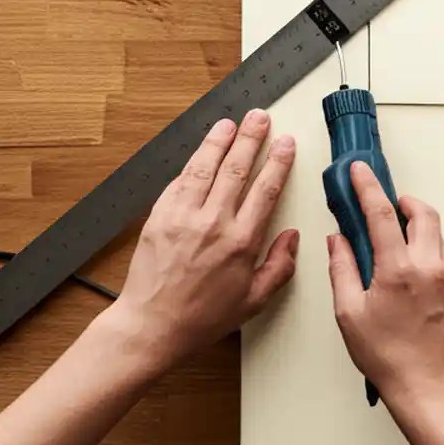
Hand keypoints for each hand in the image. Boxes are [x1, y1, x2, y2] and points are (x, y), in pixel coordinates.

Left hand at [111, 109, 299, 369]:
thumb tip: (292, 237)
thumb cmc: (203, 317)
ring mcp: (182, 217)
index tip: (286, 143)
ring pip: (204, 167)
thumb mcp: (255, 300)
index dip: (278, 162)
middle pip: (236, 168)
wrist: (151, 326)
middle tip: (259, 117)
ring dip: (218, 141)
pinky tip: (200, 154)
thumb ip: (280, 266)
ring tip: (229, 123)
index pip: (265, 189)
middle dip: (250, 138)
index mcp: (241, 241)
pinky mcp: (158, 218)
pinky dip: (191, 164)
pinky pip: (178, 182)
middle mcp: (212, 223)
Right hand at [326, 162, 443, 399]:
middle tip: (387, 203)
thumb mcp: (349, 313)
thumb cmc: (385, 356)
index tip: (360, 170)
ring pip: (437, 235)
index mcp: (398, 270)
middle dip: (405, 201)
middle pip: (424, 213)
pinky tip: (410, 270)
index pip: (382, 213)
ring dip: (418, 227)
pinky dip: (427, 251)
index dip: (368, 187)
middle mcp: (430, 267)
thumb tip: (337, 240)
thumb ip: (342, 269)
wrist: (427, 386)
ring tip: (395, 241)